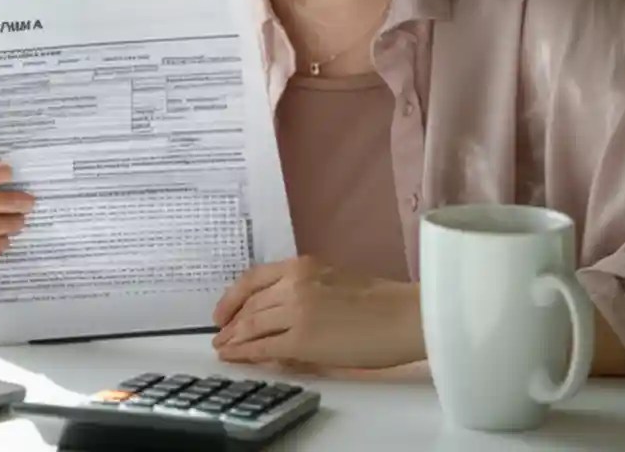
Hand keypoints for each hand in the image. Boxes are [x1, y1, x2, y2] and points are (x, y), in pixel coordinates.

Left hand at [211, 256, 424, 369]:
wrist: (403, 317)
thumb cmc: (379, 301)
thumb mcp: (332, 280)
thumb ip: (300, 289)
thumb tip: (274, 313)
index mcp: (301, 266)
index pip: (252, 279)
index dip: (231, 298)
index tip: (221, 312)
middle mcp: (293, 284)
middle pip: (249, 305)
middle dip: (231, 323)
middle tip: (221, 336)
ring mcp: (295, 311)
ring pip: (252, 325)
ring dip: (234, 340)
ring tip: (225, 349)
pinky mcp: (302, 338)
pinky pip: (264, 346)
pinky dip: (246, 353)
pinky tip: (238, 358)